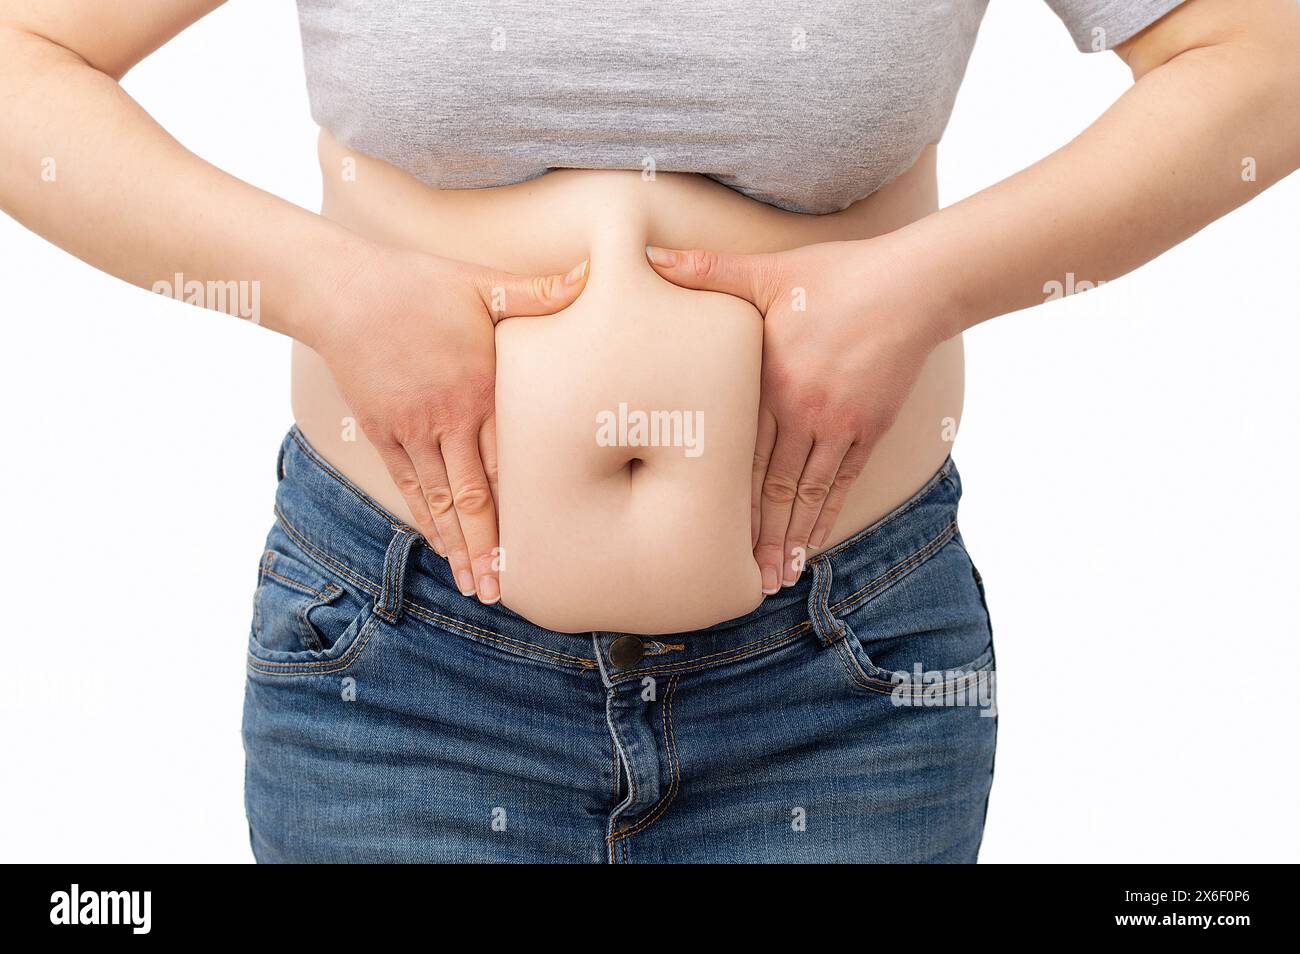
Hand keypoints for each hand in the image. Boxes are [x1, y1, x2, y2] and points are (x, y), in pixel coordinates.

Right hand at [310, 243, 588, 603]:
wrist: (342, 291)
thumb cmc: (417, 285)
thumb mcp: (482, 284)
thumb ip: (536, 292)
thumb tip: (588, 277)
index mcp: (481, 390)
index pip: (511, 464)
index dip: (526, 510)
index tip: (541, 549)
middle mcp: (448, 420)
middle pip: (475, 497)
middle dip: (490, 548)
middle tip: (502, 591)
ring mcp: (412, 431)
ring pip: (442, 501)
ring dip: (458, 546)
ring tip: (475, 586)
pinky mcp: (384, 433)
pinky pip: (410, 486)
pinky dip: (428, 520)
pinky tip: (442, 546)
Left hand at [646, 238, 944, 592]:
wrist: (913, 284)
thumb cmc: (838, 276)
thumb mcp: (768, 270)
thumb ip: (709, 271)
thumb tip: (651, 257)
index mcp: (771, 381)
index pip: (739, 452)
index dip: (721, 497)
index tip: (703, 536)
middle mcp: (804, 411)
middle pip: (773, 487)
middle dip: (758, 537)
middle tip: (744, 582)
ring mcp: (840, 423)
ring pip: (809, 493)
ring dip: (792, 538)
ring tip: (778, 578)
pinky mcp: (871, 427)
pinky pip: (843, 481)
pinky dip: (827, 515)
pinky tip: (815, 543)